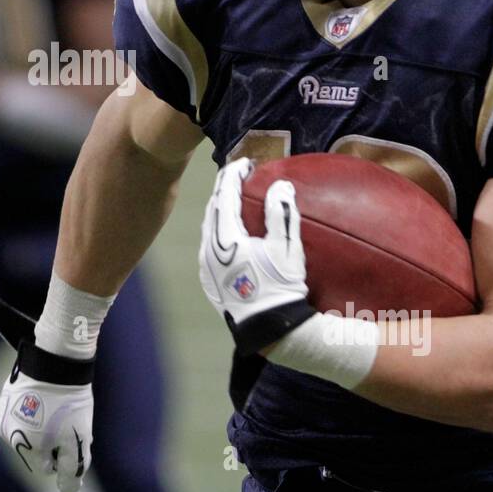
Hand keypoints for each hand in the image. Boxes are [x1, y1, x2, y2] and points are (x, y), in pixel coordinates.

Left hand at [0, 289, 94, 491]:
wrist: (58, 358)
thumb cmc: (36, 346)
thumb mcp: (13, 332)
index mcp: (9, 418)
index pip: (18, 435)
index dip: (33, 431)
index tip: (43, 424)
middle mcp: (25, 435)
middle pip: (37, 453)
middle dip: (46, 449)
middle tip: (56, 440)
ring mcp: (48, 441)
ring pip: (56, 463)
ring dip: (61, 463)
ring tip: (67, 460)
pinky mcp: (75, 442)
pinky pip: (77, 466)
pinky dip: (76, 472)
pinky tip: (76, 475)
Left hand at [198, 157, 313, 353]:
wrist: (269, 328)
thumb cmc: (280, 286)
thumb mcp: (286, 248)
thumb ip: (281, 213)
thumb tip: (280, 184)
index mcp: (225, 239)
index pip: (225, 196)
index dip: (233, 175)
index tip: (245, 163)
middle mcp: (209, 250)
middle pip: (212, 209)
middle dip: (224, 189)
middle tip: (240, 176)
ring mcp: (206, 267)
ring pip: (208, 227)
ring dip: (219, 210)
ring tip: (234, 199)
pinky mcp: (208, 280)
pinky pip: (208, 246)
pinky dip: (218, 230)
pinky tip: (229, 231)